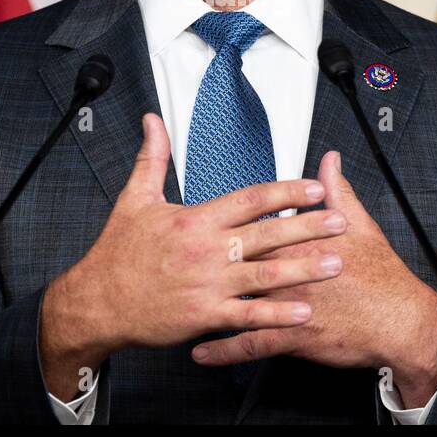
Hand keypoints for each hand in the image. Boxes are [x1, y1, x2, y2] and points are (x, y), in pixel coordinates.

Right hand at [39, 113, 349, 398]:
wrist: (97, 301)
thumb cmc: (117, 253)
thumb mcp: (134, 198)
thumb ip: (152, 157)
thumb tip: (152, 120)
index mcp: (195, 219)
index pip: (250, 198)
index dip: (286, 191)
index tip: (315, 187)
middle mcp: (205, 249)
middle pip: (267, 233)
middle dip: (308, 226)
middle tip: (340, 221)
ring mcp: (207, 284)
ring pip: (265, 274)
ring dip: (304, 269)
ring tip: (336, 263)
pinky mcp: (204, 315)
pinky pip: (248, 316)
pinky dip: (278, 315)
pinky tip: (305, 312)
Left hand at [189, 150, 436, 408]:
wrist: (401, 321)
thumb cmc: (381, 276)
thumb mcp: (361, 225)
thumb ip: (338, 191)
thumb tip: (329, 161)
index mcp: (301, 240)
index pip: (255, 224)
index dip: (224, 221)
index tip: (198, 219)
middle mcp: (289, 270)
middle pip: (236, 260)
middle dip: (202, 261)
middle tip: (170, 261)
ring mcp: (288, 305)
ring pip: (235, 303)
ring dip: (202, 308)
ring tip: (172, 309)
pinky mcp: (294, 336)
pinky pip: (250, 344)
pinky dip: (223, 349)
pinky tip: (201, 350)